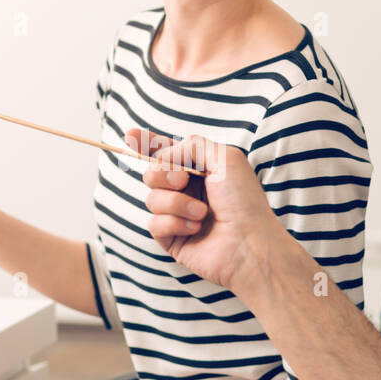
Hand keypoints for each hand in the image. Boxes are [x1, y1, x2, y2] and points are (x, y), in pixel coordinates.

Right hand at [131, 128, 282, 291]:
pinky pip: (154, 223)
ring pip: (152, 198)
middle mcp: (188, 191)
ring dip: (176, 203)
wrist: (250, 244)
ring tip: (202, 213)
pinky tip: (196, 228)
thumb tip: (164, 154)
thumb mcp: (225, 158)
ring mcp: (178, 215)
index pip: (167, 153)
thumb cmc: (244, 201)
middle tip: (183, 180)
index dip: (147, 143)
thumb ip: (192, 146)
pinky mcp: (172, 239)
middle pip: (152, 173)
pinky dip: (174, 222)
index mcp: (201, 170)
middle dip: (162, 174)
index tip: (131, 135)